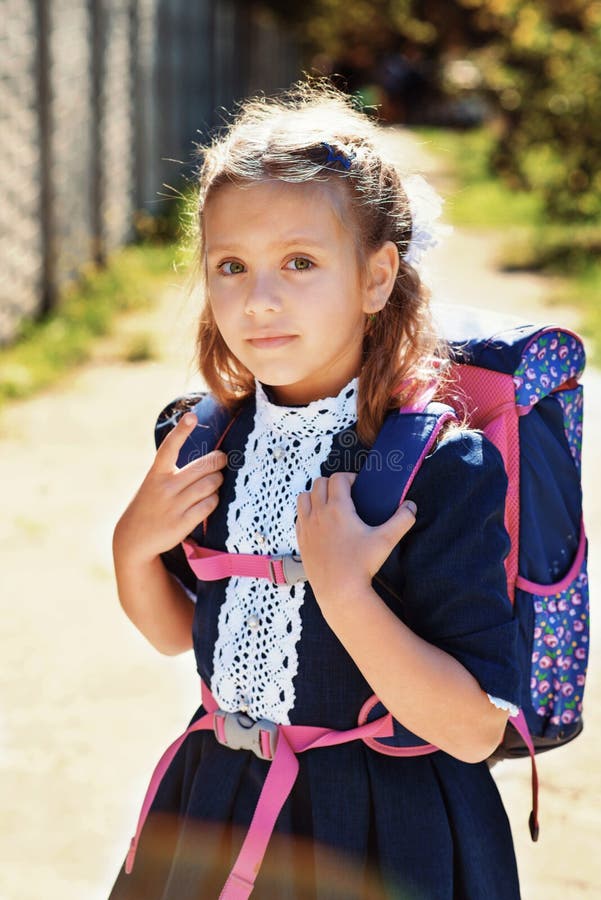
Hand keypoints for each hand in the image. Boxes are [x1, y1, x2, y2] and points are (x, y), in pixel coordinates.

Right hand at [114, 413, 227, 564]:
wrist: (134, 538)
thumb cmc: (151, 503)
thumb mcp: (154, 482)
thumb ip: (175, 470)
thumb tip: (211, 461)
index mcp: (156, 473)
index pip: (169, 448)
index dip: (181, 431)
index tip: (191, 416)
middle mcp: (164, 487)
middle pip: (204, 466)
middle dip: (218, 461)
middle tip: (222, 459)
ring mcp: (173, 506)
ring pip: (210, 484)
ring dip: (218, 481)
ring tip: (214, 482)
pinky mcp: (182, 523)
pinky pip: (210, 504)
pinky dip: (214, 500)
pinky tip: (210, 500)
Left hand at [295, 473, 416, 610]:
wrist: (339, 592)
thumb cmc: (362, 565)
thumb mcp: (386, 541)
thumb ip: (402, 520)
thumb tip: (411, 506)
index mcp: (338, 508)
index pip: (338, 478)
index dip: (349, 477)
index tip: (358, 487)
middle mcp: (318, 513)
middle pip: (319, 483)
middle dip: (332, 484)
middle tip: (346, 495)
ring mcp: (306, 527)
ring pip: (303, 497)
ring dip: (315, 495)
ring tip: (329, 506)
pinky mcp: (301, 540)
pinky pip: (298, 517)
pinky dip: (307, 514)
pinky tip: (320, 524)